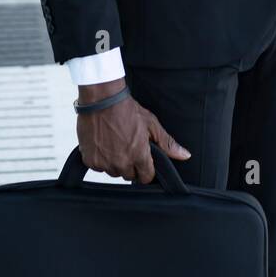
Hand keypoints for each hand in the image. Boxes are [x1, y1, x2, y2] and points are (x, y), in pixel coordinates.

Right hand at [76, 79, 190, 182]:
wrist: (101, 99)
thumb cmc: (126, 109)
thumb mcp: (151, 124)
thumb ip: (167, 143)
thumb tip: (185, 155)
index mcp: (139, 156)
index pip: (146, 177)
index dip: (147, 169)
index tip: (143, 160)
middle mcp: (121, 163)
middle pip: (129, 175)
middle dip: (130, 164)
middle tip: (127, 146)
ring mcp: (105, 163)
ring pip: (113, 172)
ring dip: (115, 162)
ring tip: (114, 143)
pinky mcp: (90, 160)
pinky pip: (98, 167)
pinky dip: (100, 158)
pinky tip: (103, 143)